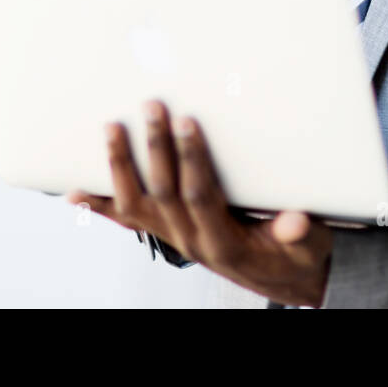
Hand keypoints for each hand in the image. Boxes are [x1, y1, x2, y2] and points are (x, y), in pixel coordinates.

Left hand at [68, 100, 333, 306]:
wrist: (283, 279)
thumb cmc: (295, 257)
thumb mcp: (310, 248)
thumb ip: (301, 234)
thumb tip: (292, 223)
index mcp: (224, 242)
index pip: (199, 194)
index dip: (191, 159)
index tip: (186, 123)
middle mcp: (192, 241)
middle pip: (163, 192)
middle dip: (155, 147)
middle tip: (153, 107)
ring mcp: (174, 238)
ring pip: (136, 205)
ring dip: (121, 166)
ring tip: (112, 129)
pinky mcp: (167, 233)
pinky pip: (127, 221)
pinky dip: (101, 205)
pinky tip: (76, 191)